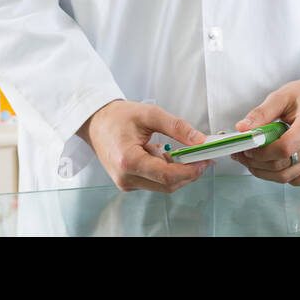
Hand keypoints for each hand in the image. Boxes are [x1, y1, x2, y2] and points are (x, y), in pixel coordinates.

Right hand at [78, 100, 213, 192]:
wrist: (95, 122)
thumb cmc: (117, 117)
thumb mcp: (149, 114)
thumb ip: (176, 127)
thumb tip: (198, 140)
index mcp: (129, 161)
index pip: (167, 176)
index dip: (190, 170)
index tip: (204, 160)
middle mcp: (126, 178)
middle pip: (167, 185)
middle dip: (188, 173)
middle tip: (201, 157)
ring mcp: (126, 183)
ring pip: (162, 186)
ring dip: (177, 172)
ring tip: (179, 152)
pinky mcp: (128, 183)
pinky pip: (153, 182)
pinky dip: (165, 172)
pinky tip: (164, 156)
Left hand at [231, 73, 299, 186]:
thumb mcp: (282, 95)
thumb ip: (261, 113)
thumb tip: (241, 129)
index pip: (283, 149)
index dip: (261, 151)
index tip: (246, 145)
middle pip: (282, 167)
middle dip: (256, 163)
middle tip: (240, 152)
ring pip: (285, 177)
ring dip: (263, 171)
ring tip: (249, 158)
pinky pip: (296, 180)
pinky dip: (280, 176)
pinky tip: (270, 164)